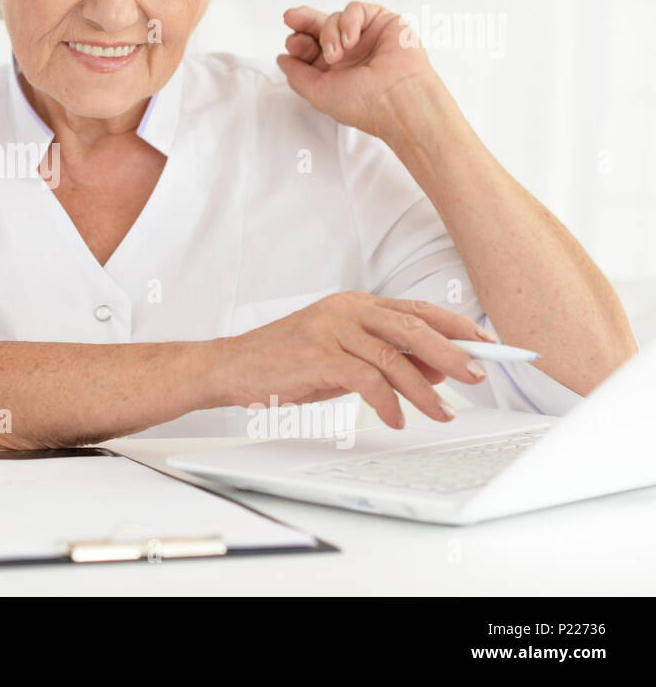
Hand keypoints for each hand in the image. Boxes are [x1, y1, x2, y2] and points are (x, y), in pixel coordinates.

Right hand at [221, 291, 496, 428]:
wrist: (233, 366)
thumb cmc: (286, 362)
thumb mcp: (342, 355)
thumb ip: (385, 357)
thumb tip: (437, 369)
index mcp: (355, 304)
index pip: (418, 310)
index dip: (457, 326)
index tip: (488, 344)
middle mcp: (346, 309)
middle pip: (414, 327)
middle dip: (453, 353)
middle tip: (478, 376)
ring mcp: (330, 329)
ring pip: (394, 356)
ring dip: (424, 389)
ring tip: (443, 411)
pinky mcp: (317, 355)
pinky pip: (365, 380)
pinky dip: (386, 402)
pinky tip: (396, 418)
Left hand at [276, 1, 443, 140]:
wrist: (397, 99)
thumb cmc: (362, 103)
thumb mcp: (317, 93)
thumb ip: (296, 75)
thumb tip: (282, 59)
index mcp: (332, 70)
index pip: (308, 48)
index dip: (296, 42)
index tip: (292, 45)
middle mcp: (348, 53)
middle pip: (318, 27)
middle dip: (302, 21)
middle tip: (291, 17)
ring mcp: (365, 37)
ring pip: (334, 18)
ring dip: (329, 33)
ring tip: (336, 53)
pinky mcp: (382, 22)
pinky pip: (356, 9)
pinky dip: (349, 21)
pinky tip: (351, 40)